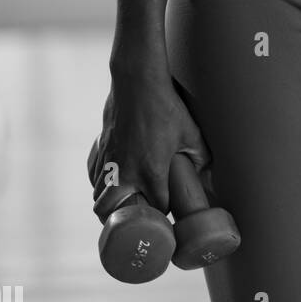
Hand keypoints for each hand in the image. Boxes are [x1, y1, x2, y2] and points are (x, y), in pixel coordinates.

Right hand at [88, 68, 210, 215]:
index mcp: (151, 171)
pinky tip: (109, 180)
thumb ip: (200, 156)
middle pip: (111, 212)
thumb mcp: (190, 132)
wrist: (137, 79)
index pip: (157, 206)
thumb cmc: (165, 105)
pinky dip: (98, 183)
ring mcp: (109, 159)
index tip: (169, 208)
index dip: (165, 211)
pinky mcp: (100, 146)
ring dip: (109, 204)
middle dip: (122, 222)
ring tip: (122, 204)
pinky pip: (93, 175)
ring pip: (98, 196)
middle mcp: (125, 170)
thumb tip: (208, 174)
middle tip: (135, 218)